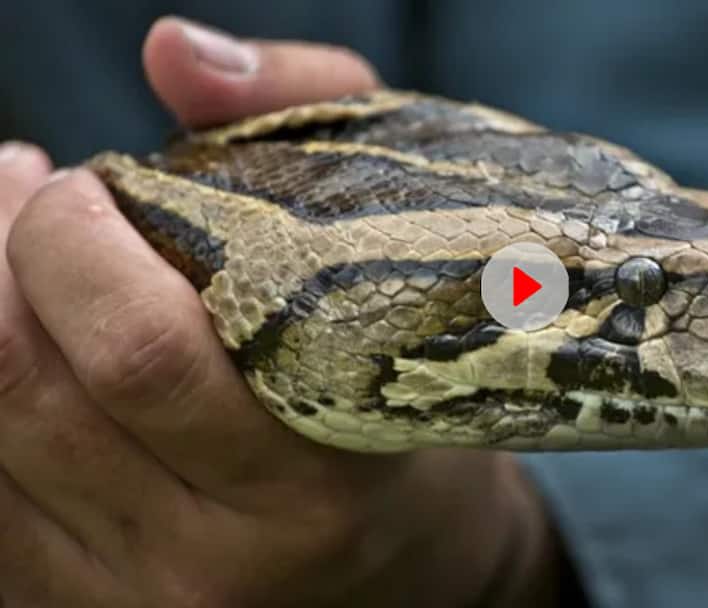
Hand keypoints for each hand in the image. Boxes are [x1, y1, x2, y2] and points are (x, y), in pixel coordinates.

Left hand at [0, 17, 571, 606]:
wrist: (399, 566)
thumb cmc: (403, 386)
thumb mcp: (400, 244)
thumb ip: (307, 117)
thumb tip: (171, 49)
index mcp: (318, 481)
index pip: (143, 354)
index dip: (74, 242)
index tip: (90, 179)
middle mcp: (221, 561)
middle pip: (27, 389)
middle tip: (34, 193)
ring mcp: (138, 601)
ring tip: (16, 245)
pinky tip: (21, 335)